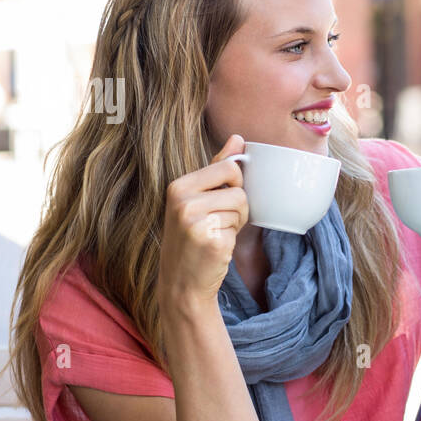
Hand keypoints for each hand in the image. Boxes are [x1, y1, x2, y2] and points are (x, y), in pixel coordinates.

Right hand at [157, 134, 249, 314]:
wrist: (182, 282)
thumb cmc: (192, 238)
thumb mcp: (197, 199)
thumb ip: (217, 167)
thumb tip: (237, 138)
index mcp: (178, 186)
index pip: (228, 167)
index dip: (234, 185)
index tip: (219, 201)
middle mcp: (183, 201)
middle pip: (238, 187)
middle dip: (238, 204)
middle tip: (219, 221)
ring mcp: (195, 221)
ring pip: (241, 207)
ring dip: (236, 223)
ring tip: (215, 234)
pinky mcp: (210, 240)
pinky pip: (238, 227)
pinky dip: (232, 238)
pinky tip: (215, 247)